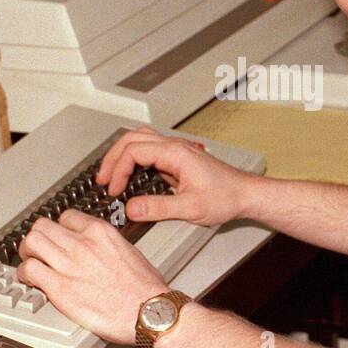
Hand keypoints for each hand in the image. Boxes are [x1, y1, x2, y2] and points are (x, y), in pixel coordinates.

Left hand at [16, 209, 166, 344]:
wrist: (149, 312)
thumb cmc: (145, 289)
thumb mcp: (130, 251)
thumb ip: (107, 244)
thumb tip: (97, 247)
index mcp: (100, 232)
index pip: (66, 217)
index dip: (60, 229)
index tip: (58, 238)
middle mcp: (82, 244)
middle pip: (42, 226)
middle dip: (38, 237)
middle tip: (38, 249)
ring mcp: (68, 264)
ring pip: (31, 242)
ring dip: (27, 253)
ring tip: (31, 262)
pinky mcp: (59, 287)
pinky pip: (29, 269)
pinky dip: (25, 274)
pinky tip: (32, 280)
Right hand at [95, 126, 254, 227]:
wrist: (245, 194)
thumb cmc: (226, 197)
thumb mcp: (190, 208)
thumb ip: (158, 208)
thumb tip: (131, 208)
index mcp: (175, 153)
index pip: (134, 151)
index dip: (118, 170)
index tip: (113, 190)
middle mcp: (174, 147)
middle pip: (132, 139)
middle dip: (113, 158)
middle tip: (102, 179)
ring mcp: (176, 151)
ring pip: (140, 140)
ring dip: (122, 155)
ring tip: (111, 174)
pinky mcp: (177, 160)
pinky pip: (149, 152)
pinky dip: (134, 160)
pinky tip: (131, 176)